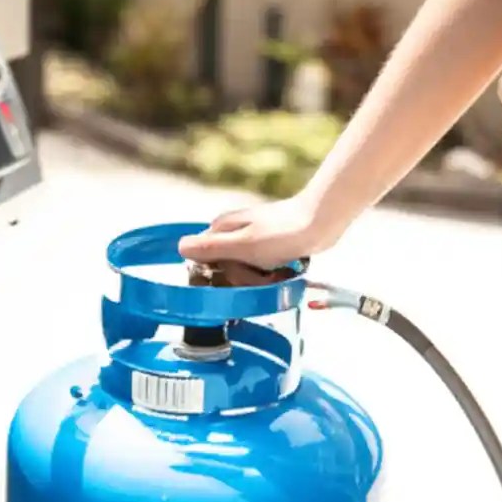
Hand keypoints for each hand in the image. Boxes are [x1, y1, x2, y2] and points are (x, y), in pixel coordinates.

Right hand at [177, 193, 342, 284]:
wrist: (321, 221)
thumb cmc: (283, 234)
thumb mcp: (243, 245)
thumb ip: (210, 248)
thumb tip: (179, 248)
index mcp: (220, 228)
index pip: (202, 262)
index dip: (217, 277)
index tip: (236, 278)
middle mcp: (230, 232)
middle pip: (222, 269)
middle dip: (242, 279)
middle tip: (263, 276)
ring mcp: (248, 239)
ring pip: (241, 271)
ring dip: (258, 279)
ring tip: (276, 273)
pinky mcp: (265, 246)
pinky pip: (258, 268)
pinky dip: (269, 274)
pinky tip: (281, 271)